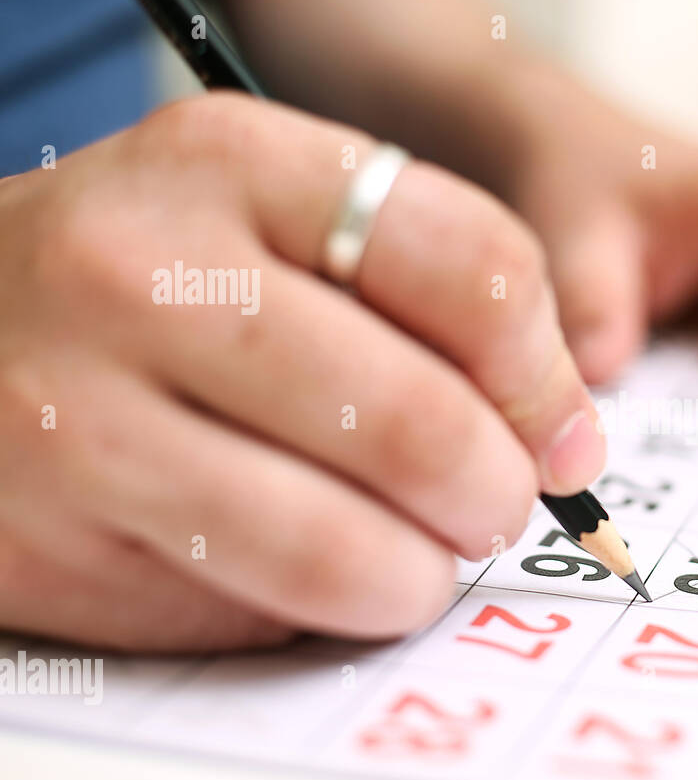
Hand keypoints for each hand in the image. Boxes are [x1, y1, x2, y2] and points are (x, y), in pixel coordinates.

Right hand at [0, 93, 602, 650]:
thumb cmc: (157, 279)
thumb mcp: (280, 219)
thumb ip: (428, 296)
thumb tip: (563, 438)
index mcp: (237, 165)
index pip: (473, 267)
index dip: (548, 378)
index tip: (562, 439)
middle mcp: (146, 276)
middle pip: (421, 425)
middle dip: (496, 496)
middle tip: (492, 508)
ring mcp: (81, 419)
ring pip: (341, 551)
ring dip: (417, 577)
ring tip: (413, 558)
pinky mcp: (48, 545)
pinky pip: (253, 614)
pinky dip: (314, 608)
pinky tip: (297, 564)